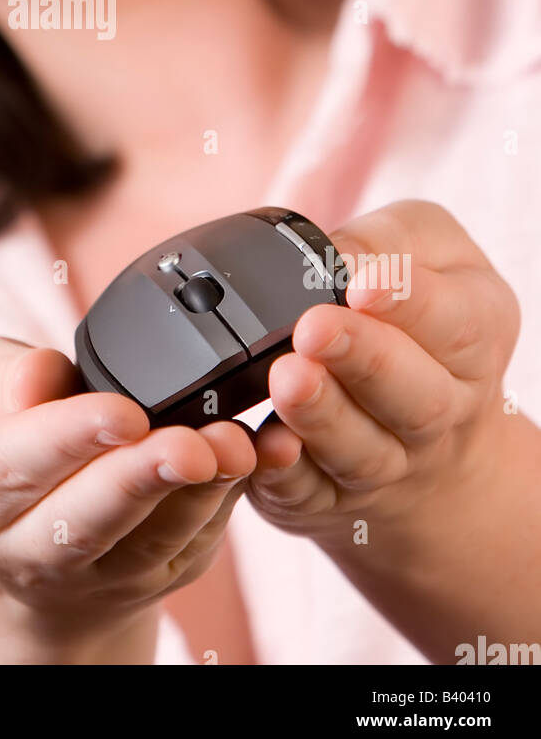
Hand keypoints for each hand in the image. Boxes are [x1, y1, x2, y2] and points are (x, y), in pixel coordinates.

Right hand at [0, 333, 255, 640]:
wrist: (3, 537)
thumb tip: (41, 379)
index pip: (13, 462)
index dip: (70, 437)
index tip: (123, 411)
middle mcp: (16, 546)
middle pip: (85, 519)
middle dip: (144, 479)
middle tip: (193, 445)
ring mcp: (83, 575)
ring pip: (144, 542)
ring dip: (195, 495)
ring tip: (233, 446)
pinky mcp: (141, 582)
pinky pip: (185, 548)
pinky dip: (221, 506)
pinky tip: (248, 460)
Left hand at [245, 200, 520, 543]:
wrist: (429, 436)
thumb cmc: (418, 319)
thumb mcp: (429, 253)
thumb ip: (387, 241)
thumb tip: (336, 252)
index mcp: (474, 341)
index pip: (456, 324)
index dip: (407, 302)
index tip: (360, 284)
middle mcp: (439, 414)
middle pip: (412, 397)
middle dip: (361, 359)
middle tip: (314, 328)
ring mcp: (386, 463)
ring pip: (359, 450)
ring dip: (319, 415)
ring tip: (286, 376)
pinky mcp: (324, 497)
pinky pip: (306, 494)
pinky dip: (284, 474)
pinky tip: (265, 444)